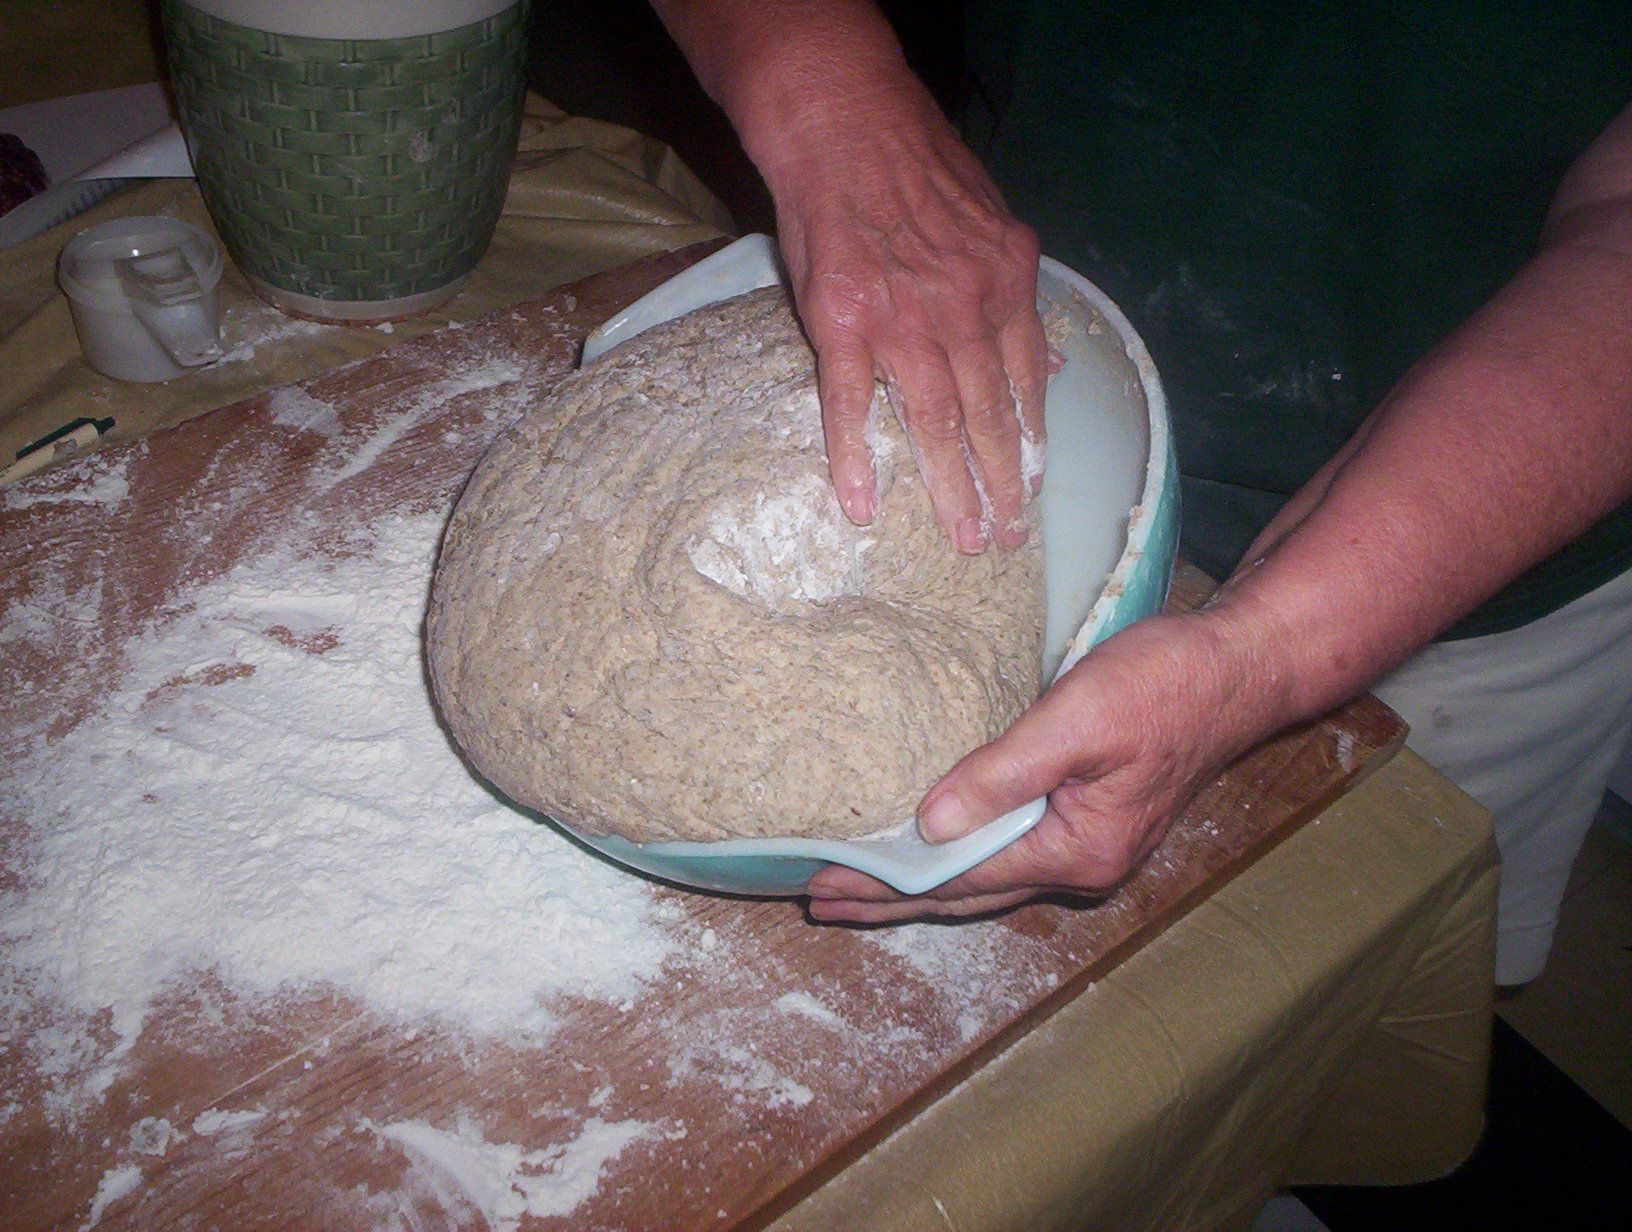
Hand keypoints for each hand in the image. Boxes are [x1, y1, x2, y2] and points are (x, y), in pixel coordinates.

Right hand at [766, 81, 1049, 552]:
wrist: (844, 120)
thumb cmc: (917, 165)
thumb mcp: (993, 221)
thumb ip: (1017, 297)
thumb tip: (1053, 360)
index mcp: (1004, 284)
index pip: (1026, 381)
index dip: (1031, 442)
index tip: (1034, 490)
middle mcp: (963, 309)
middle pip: (989, 415)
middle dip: (1002, 485)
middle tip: (1004, 539)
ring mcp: (902, 320)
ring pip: (933, 422)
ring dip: (949, 488)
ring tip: (960, 538)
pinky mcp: (841, 323)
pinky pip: (849, 403)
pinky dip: (853, 457)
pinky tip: (860, 504)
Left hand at [805, 612, 1281, 921]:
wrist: (1239, 669)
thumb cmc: (1164, 684)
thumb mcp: (1076, 720)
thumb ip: (1002, 774)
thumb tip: (929, 827)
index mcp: (1076, 850)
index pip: (957, 879)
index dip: (885, 884)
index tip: (820, 887)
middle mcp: (1082, 865)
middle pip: (967, 893)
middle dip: (891, 899)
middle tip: (819, 901)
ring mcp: (1091, 847)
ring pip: (988, 877)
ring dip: (923, 882)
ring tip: (861, 887)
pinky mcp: (1093, 821)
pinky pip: (1009, 852)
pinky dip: (960, 857)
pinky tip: (934, 848)